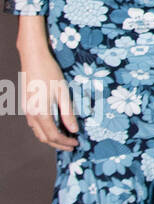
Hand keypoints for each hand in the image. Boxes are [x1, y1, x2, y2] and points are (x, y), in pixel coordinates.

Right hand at [16, 16, 77, 151]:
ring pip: (37, 131)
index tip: (76, 144)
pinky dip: (44, 129)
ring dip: (51, 138)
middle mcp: (31, 114)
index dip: (65, 142)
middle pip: (44, 137)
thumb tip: (74, 129)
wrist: (33, 58)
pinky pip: (34, 124)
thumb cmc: (50, 72)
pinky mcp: (26, 106)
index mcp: (40, 112)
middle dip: (58, 144)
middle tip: (71, 145)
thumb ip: (68, 112)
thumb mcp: (63, 92)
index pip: (53, 135)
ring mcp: (26, 110)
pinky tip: (55, 126)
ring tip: (65, 138)